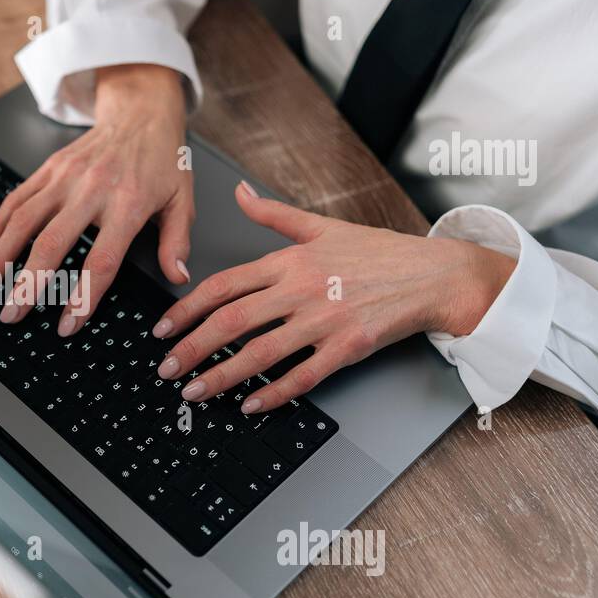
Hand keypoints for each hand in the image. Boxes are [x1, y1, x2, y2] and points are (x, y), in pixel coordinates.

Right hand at [0, 63, 191, 336]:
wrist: (141, 112)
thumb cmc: (162, 161)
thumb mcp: (182, 201)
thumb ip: (176, 242)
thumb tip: (177, 278)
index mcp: (127, 205)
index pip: (101, 261)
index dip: (82, 298)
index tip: (66, 326)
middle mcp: (91, 190)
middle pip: (52, 243)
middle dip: (27, 284)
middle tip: (11, 314)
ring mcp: (65, 177)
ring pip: (24, 220)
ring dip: (1, 256)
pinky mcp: (48, 168)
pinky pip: (16, 199)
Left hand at [153, 181, 515, 412]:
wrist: (434, 275)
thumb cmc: (379, 253)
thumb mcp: (321, 226)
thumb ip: (273, 214)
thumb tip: (238, 193)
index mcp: (289, 261)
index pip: (224, 285)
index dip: (187, 309)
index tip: (163, 329)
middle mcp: (301, 289)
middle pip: (232, 321)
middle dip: (192, 348)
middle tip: (167, 368)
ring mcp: (324, 320)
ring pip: (260, 353)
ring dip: (222, 376)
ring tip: (195, 391)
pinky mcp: (348, 347)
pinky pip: (303, 376)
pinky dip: (273, 393)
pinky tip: (249, 405)